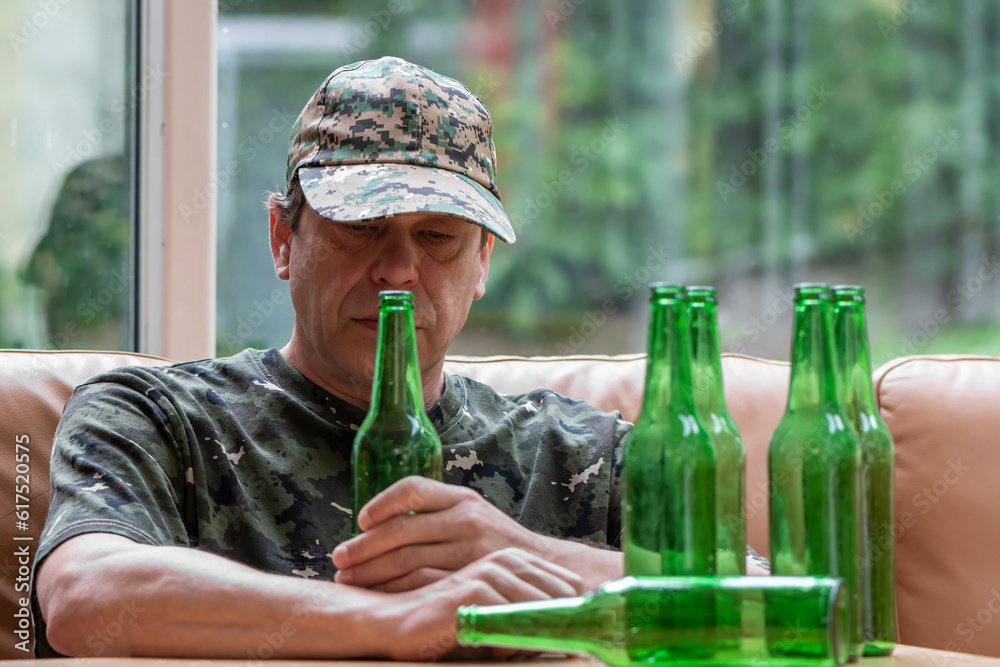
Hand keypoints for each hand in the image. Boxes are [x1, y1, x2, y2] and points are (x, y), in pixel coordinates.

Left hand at [333, 476, 569, 591]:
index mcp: (462, 498)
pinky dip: (395, 590)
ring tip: (348, 579)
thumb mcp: (473, 516)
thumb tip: (381, 524)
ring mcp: (470, 550)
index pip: (414, 488)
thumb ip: (436, 515)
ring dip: (371, 572)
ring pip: (407, 559)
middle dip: (363, 546)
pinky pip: (424, 584)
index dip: (382, 503)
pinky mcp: (472, 578)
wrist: (545, 571)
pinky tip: (378, 595)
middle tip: (339, 559)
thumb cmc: (495, 545)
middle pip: (402, 529)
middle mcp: (467, 518)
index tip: (361, 521)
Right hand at [379, 546, 584, 660]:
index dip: (576, 613)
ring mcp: (491, 573)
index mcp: (514, 559)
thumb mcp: (493, 613)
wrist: (399, 622)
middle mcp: (506, 560)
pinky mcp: (476, 592)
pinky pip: (513, 622)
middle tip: (572, 649)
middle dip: (566, 626)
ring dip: (543, 637)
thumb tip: (566, 640)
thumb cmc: (448, 621)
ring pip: (539, 610)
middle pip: (560, 597)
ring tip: (543, 653)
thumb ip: (524, 615)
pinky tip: (509, 650)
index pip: (566, 586)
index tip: (581, 639)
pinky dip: (517, 642)